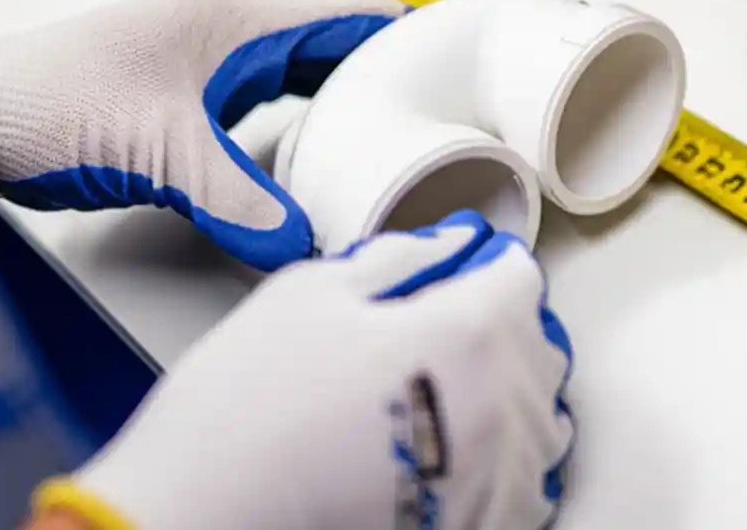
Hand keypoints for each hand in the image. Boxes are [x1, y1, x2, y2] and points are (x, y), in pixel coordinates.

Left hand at [0, 0, 404, 269]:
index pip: (340, 18)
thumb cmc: (51, 102)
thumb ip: (239, 201)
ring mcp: (204, 63)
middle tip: (428, 115)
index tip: (446, 60)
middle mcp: (223, 34)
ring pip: (297, 78)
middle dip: (378, 80)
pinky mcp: (186, 98)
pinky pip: (265, 105)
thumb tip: (298, 242)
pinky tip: (314, 158)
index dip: (397, 38)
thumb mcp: (163, 156)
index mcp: (230, 21)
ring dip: (338, 105)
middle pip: (328, 48)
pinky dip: (298, 127)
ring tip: (386, 139)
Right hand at [28, 210, 573, 529]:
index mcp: (465, 335)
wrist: (203, 511)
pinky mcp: (473, 527)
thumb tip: (446, 246)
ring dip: (510, 393)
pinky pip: (527, 487)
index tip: (471, 268)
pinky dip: (505, 460)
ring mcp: (489, 479)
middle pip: (539, 349)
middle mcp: (496, 410)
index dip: (490, 264)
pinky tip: (460, 450)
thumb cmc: (244, 406)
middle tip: (446, 322)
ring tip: (453, 387)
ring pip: (543, 422)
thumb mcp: (311, 292)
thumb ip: (398, 258)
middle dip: (502, 326)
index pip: (520, 280)